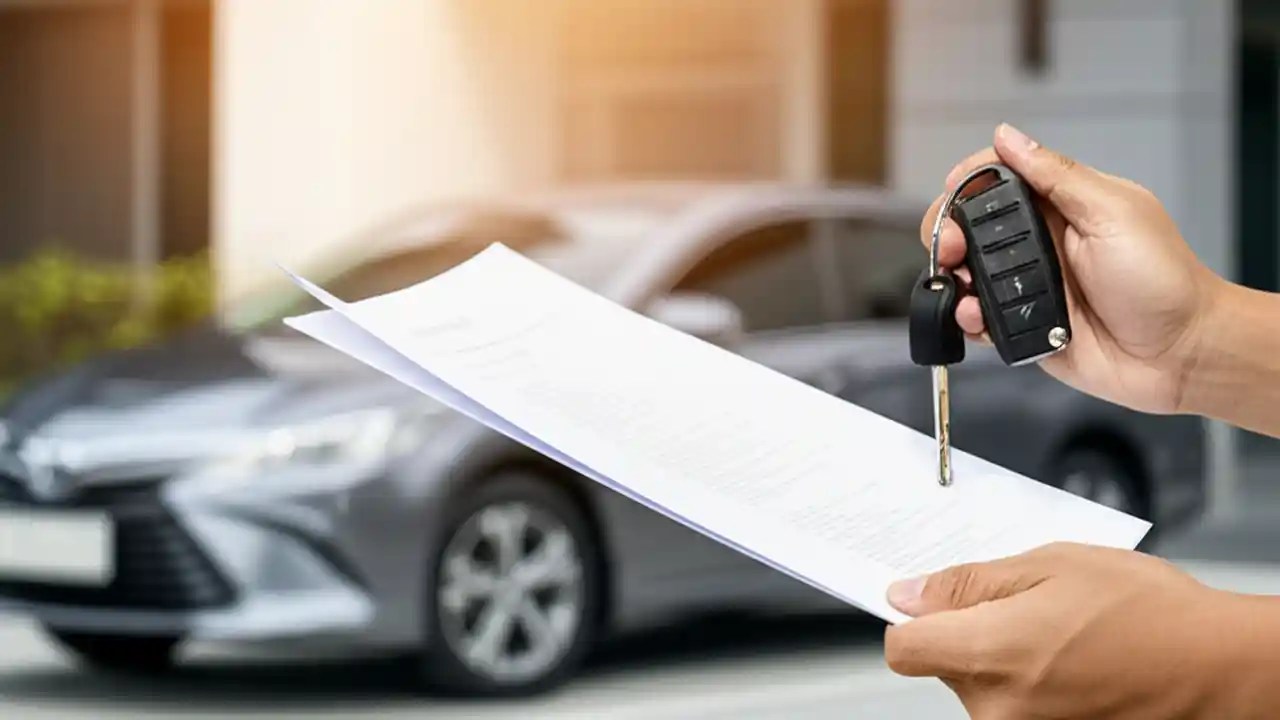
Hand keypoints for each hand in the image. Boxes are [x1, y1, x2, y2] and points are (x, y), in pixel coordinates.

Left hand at [883, 543, 1271, 718]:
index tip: (928, 602)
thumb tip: (909, 594)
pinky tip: (1075, 664)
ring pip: (982, 688)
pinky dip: (1034, 686)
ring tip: (1064, 637)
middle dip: (972, 634)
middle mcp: (998, 709)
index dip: (910, 619)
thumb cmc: (1150, 613)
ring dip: (1006, 661)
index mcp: (991, 654)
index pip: (902, 649)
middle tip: (1028, 609)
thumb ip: (970, 583)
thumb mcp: (1052, 565)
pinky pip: (1016, 708)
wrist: (1222, 669)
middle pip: (946, 667)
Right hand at [922, 124, 1226, 414]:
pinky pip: (980, 318)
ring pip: (967, 273)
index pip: (1000, 177)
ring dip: (954, 278)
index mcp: (1062, 205)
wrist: (1180, 354)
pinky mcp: (1023, 325)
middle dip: (949, 233)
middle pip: (971, 226)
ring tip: (961, 287)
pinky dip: (968, 318)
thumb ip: (1058, 175)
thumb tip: (1010, 138)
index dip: (969, 180)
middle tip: (953, 249)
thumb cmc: (1163, 281)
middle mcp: (1041, 242)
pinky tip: (976, 317)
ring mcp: (1030, 284)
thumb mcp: (1113, 212)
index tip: (953, 192)